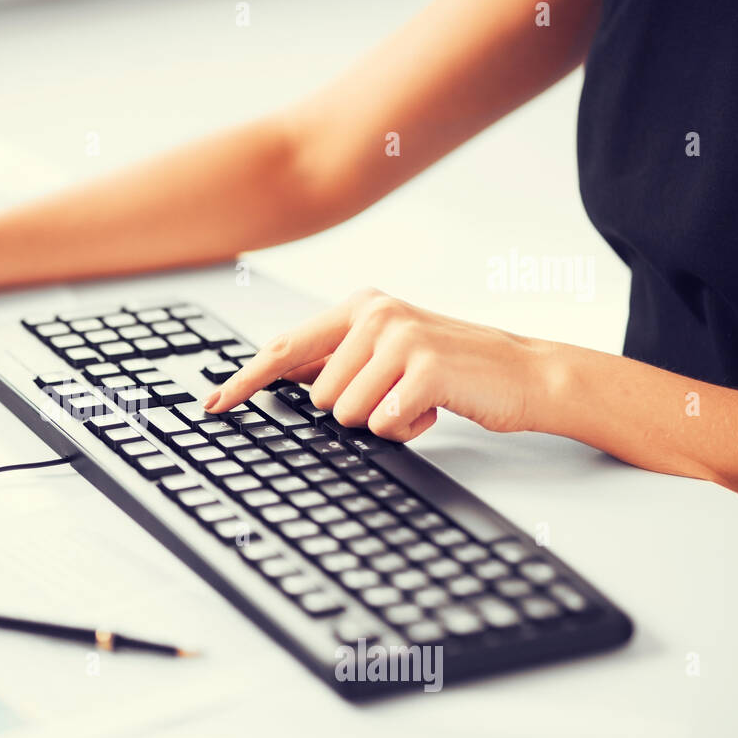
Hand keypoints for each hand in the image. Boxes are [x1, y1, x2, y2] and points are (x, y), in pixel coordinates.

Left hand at [204, 288, 550, 439]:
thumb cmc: (453, 368)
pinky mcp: (426, 369)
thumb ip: (337, 357)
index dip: (244, 381)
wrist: (526, 373)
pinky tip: (435, 407)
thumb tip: (277, 374)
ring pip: (347, 415)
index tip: (212, 404)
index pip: (285, 349)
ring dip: (382, 421)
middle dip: (355, 410)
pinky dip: (407, 429)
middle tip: (399, 393)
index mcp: (361, 307)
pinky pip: (383, 424)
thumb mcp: (388, 350)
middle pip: (319, 397)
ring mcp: (402, 338)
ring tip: (419, 398)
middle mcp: (376, 314)